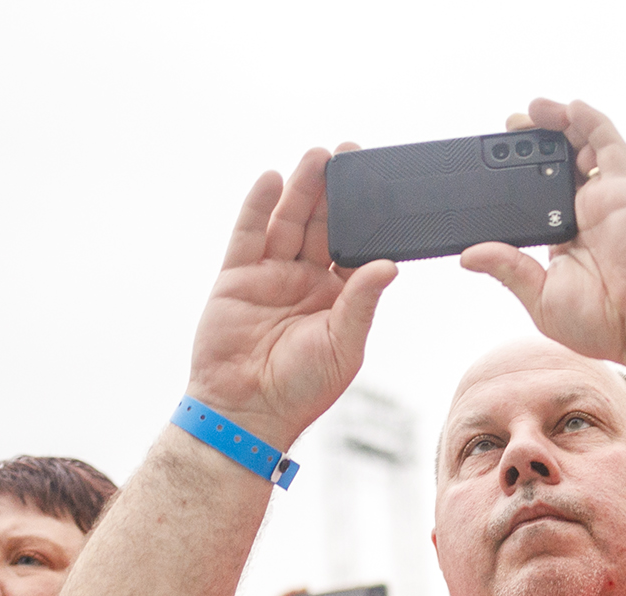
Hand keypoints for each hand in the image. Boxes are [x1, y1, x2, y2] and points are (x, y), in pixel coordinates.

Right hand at [185, 148, 398, 448]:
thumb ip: (361, 302)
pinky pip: (248, 234)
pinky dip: (258, 206)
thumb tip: (388, 265)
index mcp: (339, 298)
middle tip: (350, 154)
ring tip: (317, 157)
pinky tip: (272, 179)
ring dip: (302, 189)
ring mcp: (270, 276)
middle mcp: (306, 281)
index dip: (368, 217)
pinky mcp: (237, 276)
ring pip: (289, 222)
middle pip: (323, 225)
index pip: (356, 247)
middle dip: (335, 190)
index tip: (382, 184)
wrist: (245, 412)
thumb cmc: (301, 389)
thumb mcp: (343, 345)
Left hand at [460, 99, 625, 365]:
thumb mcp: (542, 299)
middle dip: (535, 141)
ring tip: (531, 110)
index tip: (493, 164)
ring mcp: (607, 199)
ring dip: (558, 124)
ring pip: (582, 148)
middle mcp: (587, 214)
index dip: (520, 175)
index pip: (540, 195)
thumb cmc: (606, 323)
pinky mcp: (625, 190)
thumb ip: (509, 271)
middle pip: (559, 165)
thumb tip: (469, 256)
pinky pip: (610, 145)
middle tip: (509, 127)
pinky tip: (572, 107)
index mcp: (567, 239)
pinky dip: (592, 122)